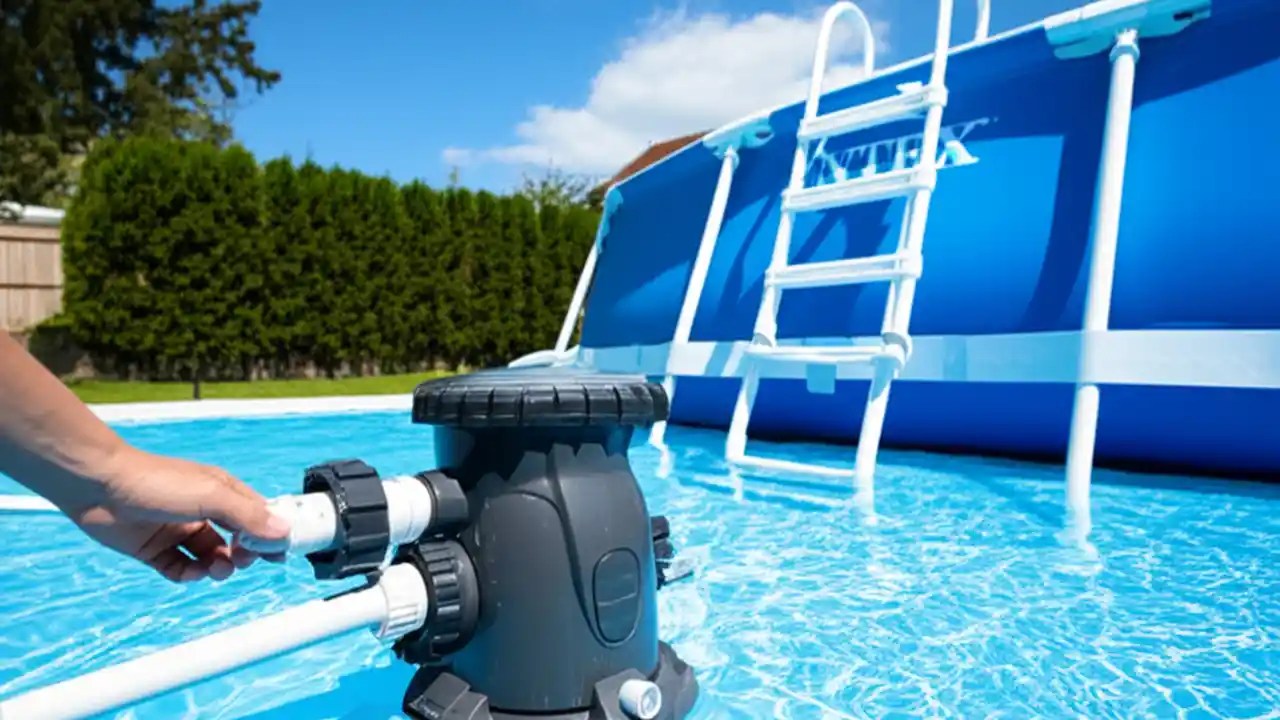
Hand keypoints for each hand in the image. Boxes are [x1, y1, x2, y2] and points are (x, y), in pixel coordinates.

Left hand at [61, 447, 291, 582]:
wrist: (100, 487)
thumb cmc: (158, 482)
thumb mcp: (212, 496)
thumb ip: (248, 516)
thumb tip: (283, 531)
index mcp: (222, 492)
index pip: (257, 516)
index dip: (269, 535)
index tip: (278, 555)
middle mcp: (204, 511)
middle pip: (236, 540)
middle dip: (244, 554)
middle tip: (241, 559)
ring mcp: (179, 531)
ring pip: (211, 556)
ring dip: (219, 567)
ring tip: (215, 568)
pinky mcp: (156, 549)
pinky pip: (181, 568)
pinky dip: (190, 574)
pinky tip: (191, 572)